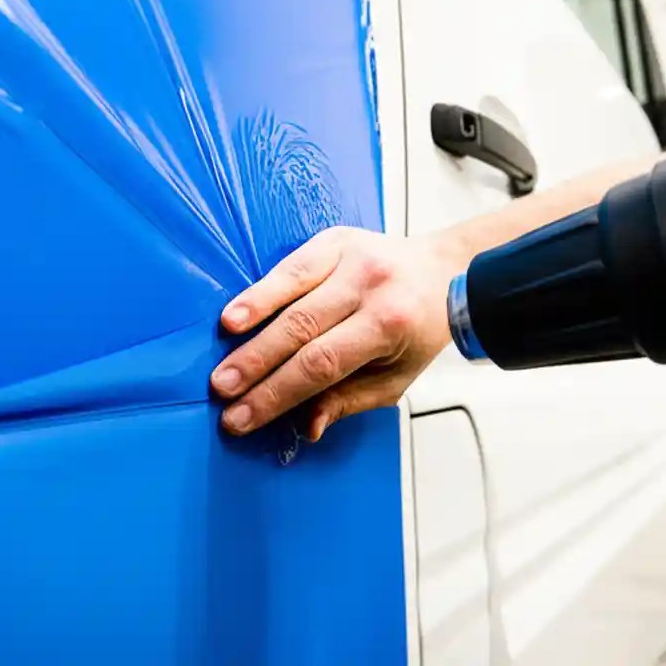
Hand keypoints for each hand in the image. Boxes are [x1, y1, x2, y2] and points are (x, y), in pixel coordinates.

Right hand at [210, 225, 463, 440]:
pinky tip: (232, 317)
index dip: (277, 394)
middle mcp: (369, 286)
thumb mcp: (395, 376)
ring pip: (290, 297)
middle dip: (256, 367)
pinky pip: (289, 268)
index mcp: (389, 325)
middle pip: (300, 331)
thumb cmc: (416, 329)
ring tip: (222, 362)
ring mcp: (350, 258)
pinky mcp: (333, 240)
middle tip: (222, 394)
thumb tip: (306, 427)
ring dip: (251, 333)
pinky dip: (259, 294)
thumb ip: (348, 400)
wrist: (443, 269)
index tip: (242, 418)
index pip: (321, 365)